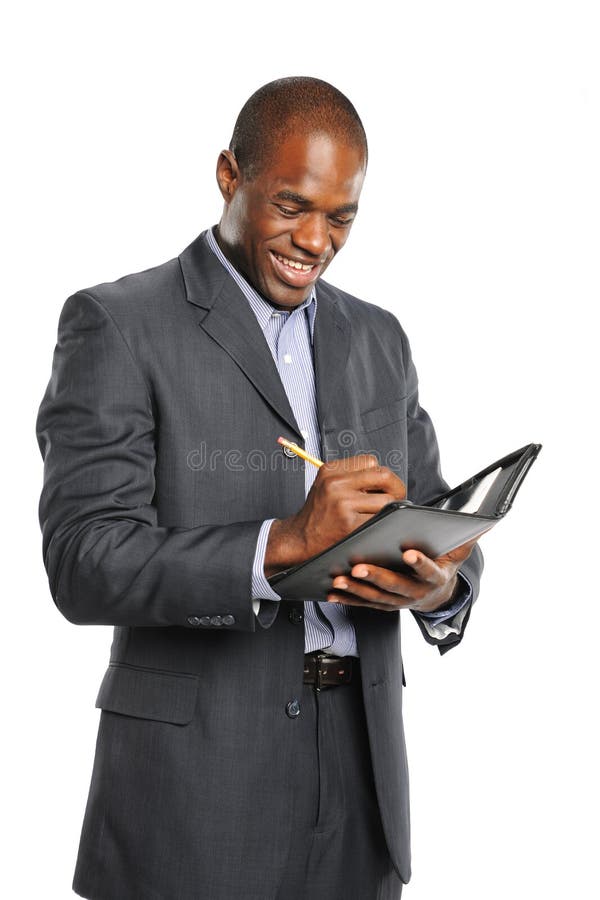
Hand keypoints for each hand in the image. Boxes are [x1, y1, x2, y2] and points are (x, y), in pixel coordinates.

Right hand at [264, 454, 406, 577]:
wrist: (299, 539)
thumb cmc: (318, 513)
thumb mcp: (326, 485)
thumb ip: (351, 476)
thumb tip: (387, 479)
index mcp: (330, 470)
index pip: (371, 461)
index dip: (380, 475)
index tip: (381, 487)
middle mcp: (335, 483)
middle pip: (384, 476)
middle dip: (396, 488)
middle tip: (395, 499)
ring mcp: (342, 503)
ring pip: (387, 500)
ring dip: (389, 509)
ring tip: (378, 515)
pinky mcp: (349, 524)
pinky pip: (380, 519)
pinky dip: (383, 523)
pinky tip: (373, 526)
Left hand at [326, 537, 479, 613]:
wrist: (437, 593)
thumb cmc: (443, 562)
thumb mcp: (459, 551)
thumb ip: (467, 536)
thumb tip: (485, 519)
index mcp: (435, 578)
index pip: (427, 570)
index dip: (419, 563)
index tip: (408, 552)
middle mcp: (416, 593)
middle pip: (395, 586)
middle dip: (376, 577)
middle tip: (358, 566)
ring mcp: (398, 601)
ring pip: (375, 597)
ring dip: (356, 589)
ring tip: (338, 578)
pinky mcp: (383, 604)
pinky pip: (363, 603)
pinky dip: (347, 598)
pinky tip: (331, 592)